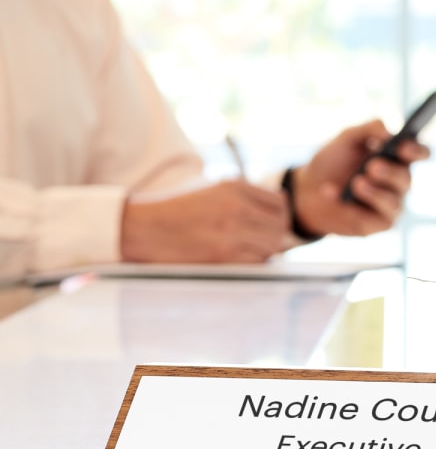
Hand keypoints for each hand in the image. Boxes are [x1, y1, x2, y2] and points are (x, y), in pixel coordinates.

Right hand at [120, 180, 289, 262]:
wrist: (143, 227)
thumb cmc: (176, 210)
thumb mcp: (210, 190)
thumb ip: (243, 195)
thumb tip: (280, 206)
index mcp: (234, 186)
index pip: (279, 202)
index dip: (280, 216)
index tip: (270, 225)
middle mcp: (237, 205)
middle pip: (279, 225)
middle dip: (275, 235)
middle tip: (262, 242)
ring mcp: (232, 230)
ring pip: (272, 244)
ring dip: (265, 250)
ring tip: (249, 251)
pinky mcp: (224, 254)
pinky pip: (258, 261)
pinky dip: (254, 262)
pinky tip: (240, 260)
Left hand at [290, 119, 429, 237]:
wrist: (308, 190)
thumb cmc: (333, 162)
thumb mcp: (347, 139)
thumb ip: (368, 129)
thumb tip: (387, 130)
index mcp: (397, 158)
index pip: (420, 153)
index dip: (417, 151)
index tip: (403, 147)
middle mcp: (399, 183)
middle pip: (406, 179)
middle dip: (390, 173)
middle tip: (372, 166)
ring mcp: (390, 206)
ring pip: (393, 202)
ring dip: (375, 192)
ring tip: (356, 183)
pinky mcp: (377, 225)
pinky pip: (371, 218)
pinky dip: (350, 205)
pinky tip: (330, 193)